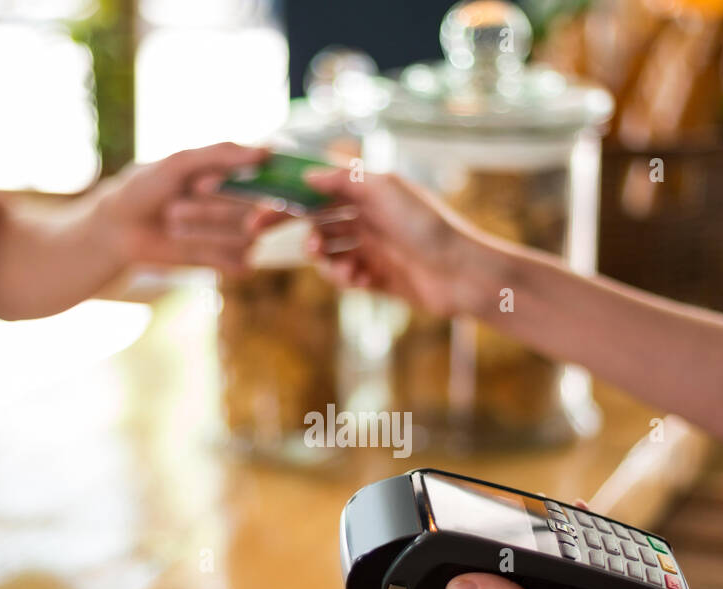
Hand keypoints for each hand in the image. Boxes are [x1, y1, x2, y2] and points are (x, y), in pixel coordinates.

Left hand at [97, 142, 283, 272]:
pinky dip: (211, 254)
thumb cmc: (148, 186)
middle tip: (173, 208)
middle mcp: (246, 201)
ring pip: (247, 238)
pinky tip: (186, 245)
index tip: (199, 186)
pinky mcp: (231, 260)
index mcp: (238, 172)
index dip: (237, 188)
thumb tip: (268, 151)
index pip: (266, 180)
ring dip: (207, 232)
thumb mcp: (180, 162)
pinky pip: (240, 262)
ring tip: (174, 223)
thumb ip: (223, 155)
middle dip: (210, 211)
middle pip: (253, 212)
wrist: (122, 228)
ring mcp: (240, 231)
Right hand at [302, 168, 483, 315]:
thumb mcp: (386, 191)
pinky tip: (362, 280)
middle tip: (291, 244)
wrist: (462, 273)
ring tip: (346, 269)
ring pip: (328, 254)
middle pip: (318, 222)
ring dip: (328, 262)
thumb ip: (345, 179)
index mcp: (368, 192)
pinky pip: (346, 277)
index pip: (317, 190)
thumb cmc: (429, 226)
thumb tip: (306, 174)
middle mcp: (368, 218)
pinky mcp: (378, 278)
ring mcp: (372, 248)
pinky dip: (347, 279)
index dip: (288, 199)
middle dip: (302, 234)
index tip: (260, 212)